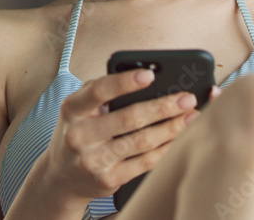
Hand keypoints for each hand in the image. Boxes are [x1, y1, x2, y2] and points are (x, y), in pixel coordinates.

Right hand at [43, 69, 202, 202]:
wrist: (61, 178)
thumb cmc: (79, 132)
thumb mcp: (79, 109)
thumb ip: (102, 90)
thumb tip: (145, 76)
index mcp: (72, 110)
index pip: (98, 91)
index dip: (124, 82)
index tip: (149, 75)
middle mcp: (79, 136)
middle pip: (128, 118)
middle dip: (163, 107)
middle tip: (187, 98)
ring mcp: (94, 160)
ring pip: (141, 141)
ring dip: (172, 128)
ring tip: (192, 116)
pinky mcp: (108, 179)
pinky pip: (145, 162)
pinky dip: (167, 149)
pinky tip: (180, 139)